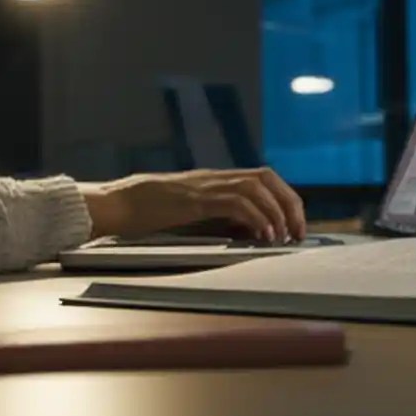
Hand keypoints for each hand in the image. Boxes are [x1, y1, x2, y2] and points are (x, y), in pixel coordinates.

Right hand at [81, 167, 305, 242]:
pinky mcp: (195, 199)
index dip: (285, 198)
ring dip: (276, 212)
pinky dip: (256, 219)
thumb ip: (218, 217)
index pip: (262, 177)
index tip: (294, 226)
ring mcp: (205, 186)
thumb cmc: (149, 212)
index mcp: (215, 180)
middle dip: (289, 203)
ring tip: (282, 237)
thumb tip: (250, 234)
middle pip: (266, 177)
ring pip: (256, 187)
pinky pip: (235, 202)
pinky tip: (262, 237)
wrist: (118, 203)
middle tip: (298, 232)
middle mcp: (214, 178)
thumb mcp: (190, 213)